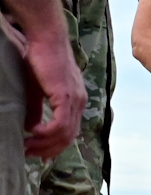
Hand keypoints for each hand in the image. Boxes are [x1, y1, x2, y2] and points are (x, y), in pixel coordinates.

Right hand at [19, 26, 82, 157]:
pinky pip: (60, 124)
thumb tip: (32, 127)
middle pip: (69, 137)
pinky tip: (33, 131)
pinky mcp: (66, 96)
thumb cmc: (40, 60)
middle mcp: (80, 102)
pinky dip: (47, 132)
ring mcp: (76, 99)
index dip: (56, 146)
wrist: (46, 40)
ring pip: (65, 134)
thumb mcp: (37, 90)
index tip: (40, 154)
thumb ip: (38, 109)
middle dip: (49, 149)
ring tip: (27, 146)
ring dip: (45, 144)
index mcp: (76, 101)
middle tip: (29, 154)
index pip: (71, 131)